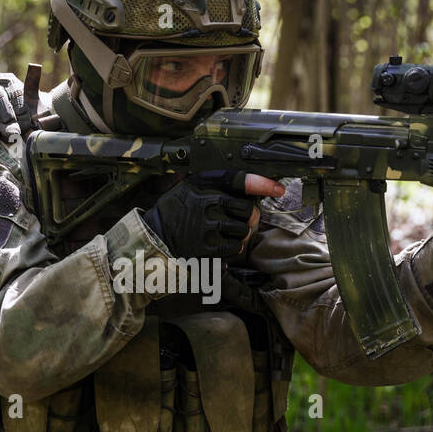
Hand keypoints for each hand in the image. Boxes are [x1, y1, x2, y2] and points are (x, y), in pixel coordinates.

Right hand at [142, 171, 283, 259]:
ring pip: (243, 231)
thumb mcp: (189, 187)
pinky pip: (234, 249)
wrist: (153, 238)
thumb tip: (252, 185)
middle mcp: (206, 206)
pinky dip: (231, 249)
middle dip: (248, 217)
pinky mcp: (206, 250)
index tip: (279, 188)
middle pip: (249, 211)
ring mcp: (207, 229)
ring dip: (239, 234)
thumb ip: (216, 184)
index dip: (263, 183)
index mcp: (203, 187)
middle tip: (238, 220)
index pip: (239, 181)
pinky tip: (219, 245)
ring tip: (223, 233)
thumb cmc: (175, 210)